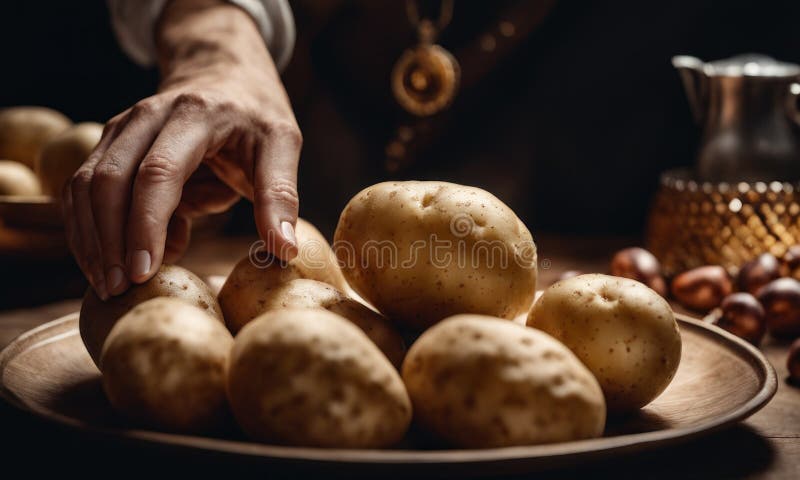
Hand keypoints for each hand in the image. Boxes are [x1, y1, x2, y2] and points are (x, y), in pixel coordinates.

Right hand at [63, 0, 300, 298]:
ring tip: (110, 285)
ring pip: (86, 185)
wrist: (222, 73)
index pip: (158, 172)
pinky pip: (84, 189)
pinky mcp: (109, 146)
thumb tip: (283, 251)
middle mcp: (146, 117)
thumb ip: (280, 195)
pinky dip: (90, 228)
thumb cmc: (254, 114)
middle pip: (111, 180)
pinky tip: (110, 260)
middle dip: (111, 240)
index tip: (144, 271)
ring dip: (92, 239)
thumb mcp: (282, 145)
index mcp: (195, 115)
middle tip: (120, 289)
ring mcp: (121, 129)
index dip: (147, 224)